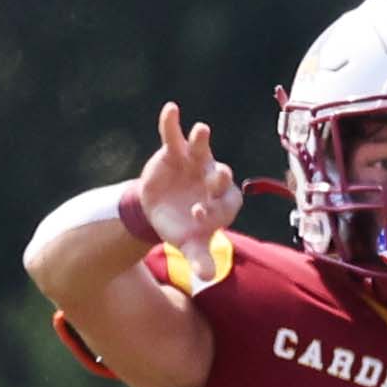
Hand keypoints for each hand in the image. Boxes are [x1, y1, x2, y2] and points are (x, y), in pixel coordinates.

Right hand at [136, 101, 240, 282]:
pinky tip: (171, 109)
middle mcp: (214, 179)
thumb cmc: (184, 228)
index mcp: (223, 203)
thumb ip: (200, 258)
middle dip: (218, 176)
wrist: (162, 209)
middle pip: (219, 176)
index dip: (212, 210)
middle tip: (217, 174)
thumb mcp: (191, 245)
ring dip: (201, 141)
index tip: (197, 215)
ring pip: (202, 150)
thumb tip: (207, 276)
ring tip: (201, 130)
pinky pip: (175, 135)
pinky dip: (172, 123)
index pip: (224, 205)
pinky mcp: (175, 152)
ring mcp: (196, 163)